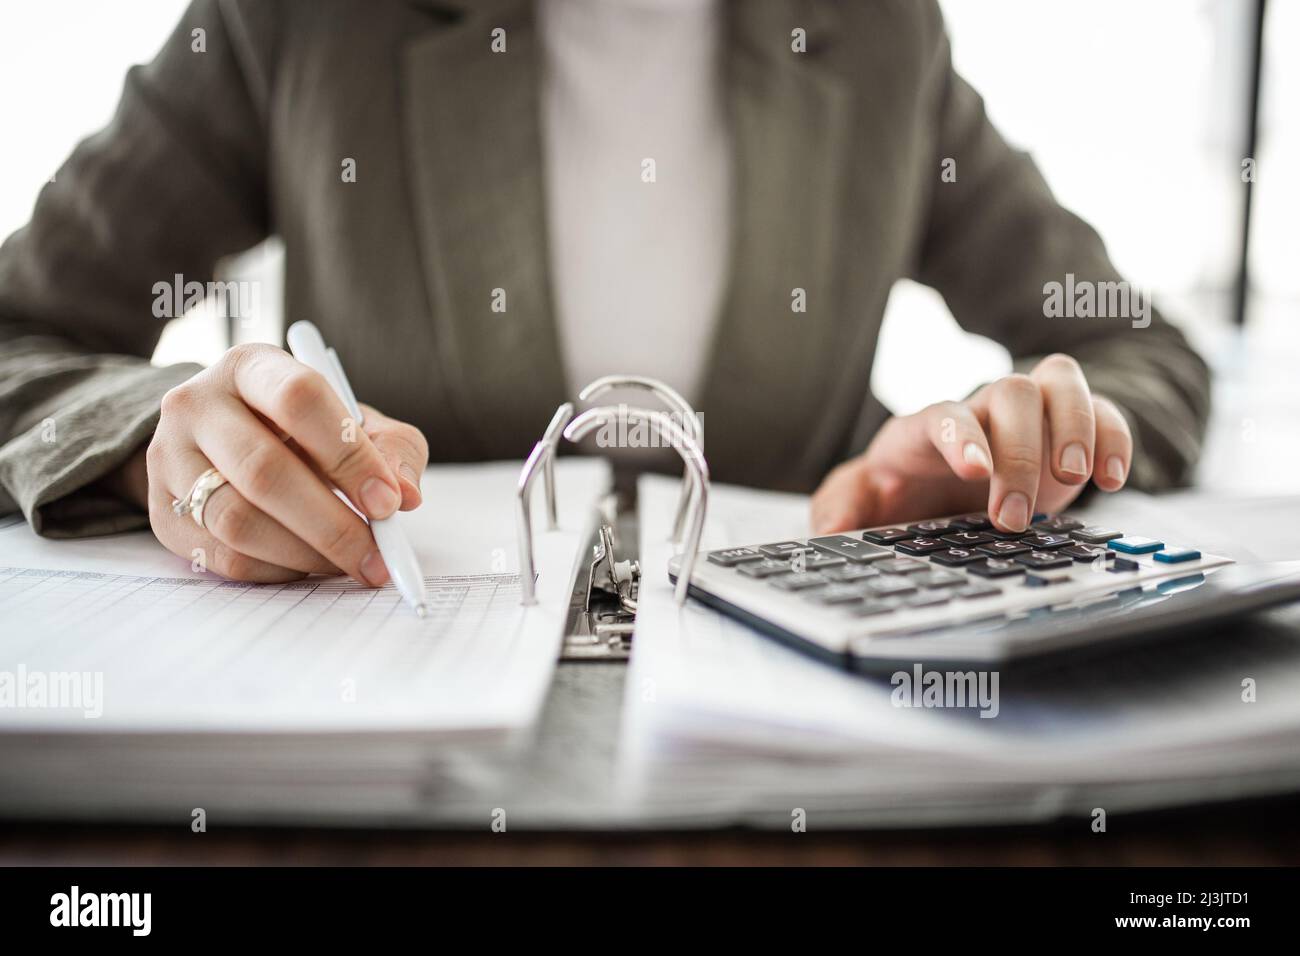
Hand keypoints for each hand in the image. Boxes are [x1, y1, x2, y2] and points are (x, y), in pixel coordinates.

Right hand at [132, 344, 427, 583]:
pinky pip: (223, 556)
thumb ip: (391, 450)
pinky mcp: (162, 513)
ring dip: (307, 553)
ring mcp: (169, 458)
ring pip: (238, 520)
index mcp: (251, 366)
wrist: (225, 443)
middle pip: (264, 470)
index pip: (298, 399)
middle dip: (333, 523)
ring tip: (352, 564)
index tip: (390, 502)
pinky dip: (278, 569)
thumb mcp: (355, 422)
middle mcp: (196, 404)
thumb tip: (406, 493)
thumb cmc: (306, 431)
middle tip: (378, 555)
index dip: (349, 455)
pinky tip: (311, 564)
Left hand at [811, 354, 1131, 533]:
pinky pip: (1105, 412)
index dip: (963, 437)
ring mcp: (1030, 415)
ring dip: (1075, 427)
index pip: (944, 415)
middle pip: (1010, 393)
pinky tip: (1113, 478)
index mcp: (926, 428)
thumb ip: (842, 506)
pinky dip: (1115, 438)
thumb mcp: (862, 502)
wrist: (936, 489)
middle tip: (1012, 515)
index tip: (976, 472)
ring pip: (1061, 382)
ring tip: (1073, 479)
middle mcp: (981, 410)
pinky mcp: (1070, 431)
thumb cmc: (900, 491)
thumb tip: (834, 526)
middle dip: (1019, 453)